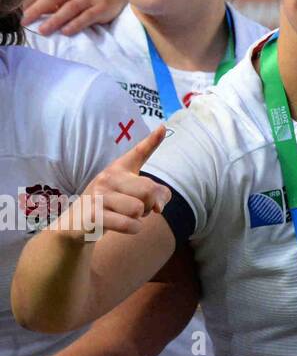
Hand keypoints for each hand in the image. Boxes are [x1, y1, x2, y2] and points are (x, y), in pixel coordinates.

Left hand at [21, 0, 125, 35]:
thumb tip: (31, 10)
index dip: (30, 0)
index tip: (21, 13)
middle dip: (37, 10)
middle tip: (26, 22)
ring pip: (70, 7)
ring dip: (54, 20)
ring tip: (43, 30)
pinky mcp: (103, 8)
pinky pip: (87, 16)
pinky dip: (76, 24)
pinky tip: (66, 32)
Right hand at [54, 126, 168, 239]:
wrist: (74, 227)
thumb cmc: (108, 206)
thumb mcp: (129, 193)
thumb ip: (154, 193)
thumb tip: (160, 206)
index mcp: (118, 169)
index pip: (138, 153)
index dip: (151, 141)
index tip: (163, 127)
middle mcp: (107, 178)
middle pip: (149, 190)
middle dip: (151, 205)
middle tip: (139, 209)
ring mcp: (98, 196)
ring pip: (139, 209)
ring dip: (140, 219)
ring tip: (126, 216)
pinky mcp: (93, 215)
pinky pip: (129, 223)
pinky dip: (134, 228)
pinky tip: (125, 227)